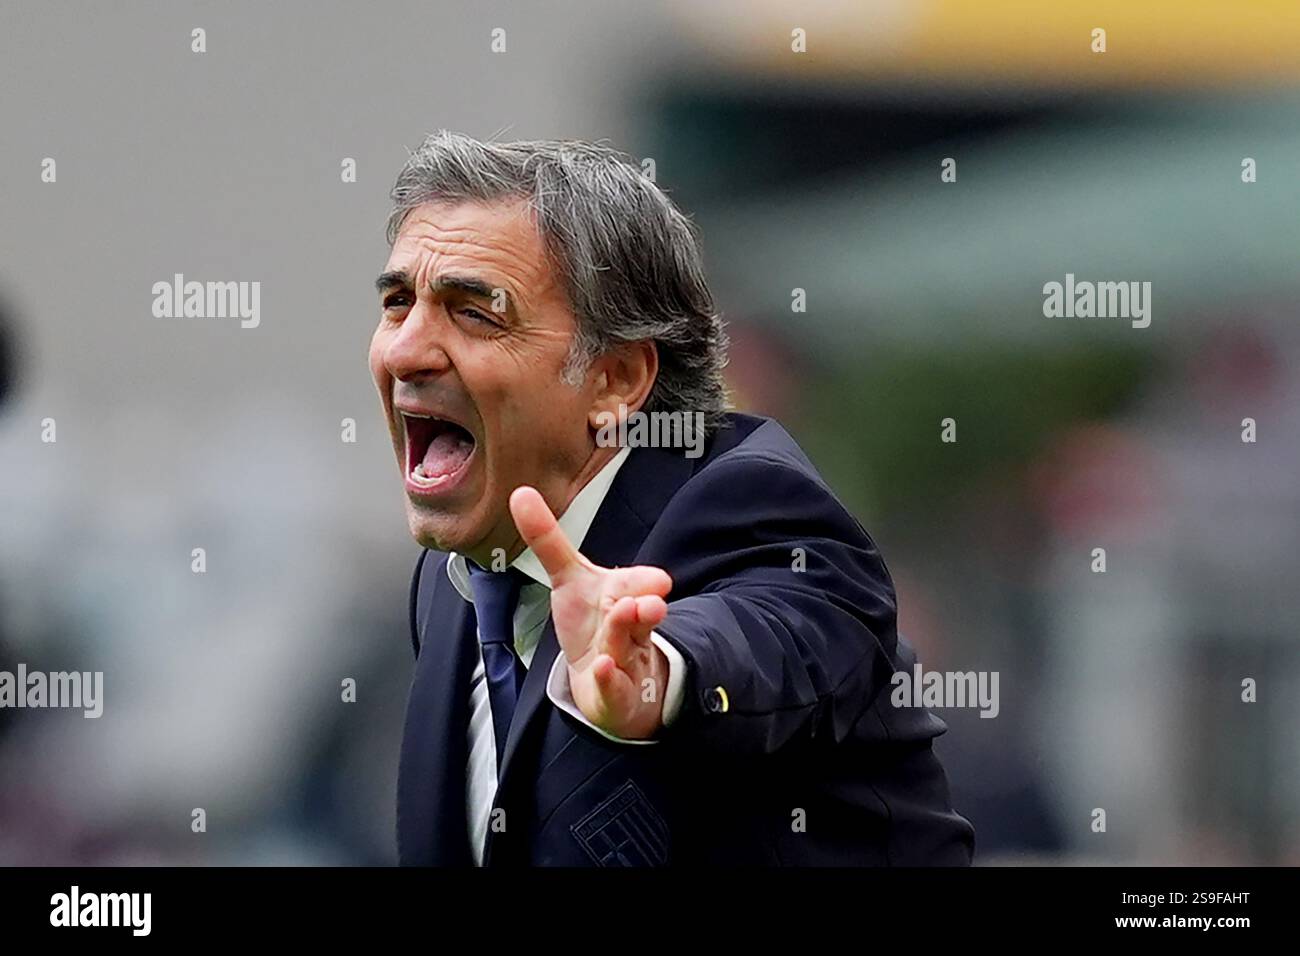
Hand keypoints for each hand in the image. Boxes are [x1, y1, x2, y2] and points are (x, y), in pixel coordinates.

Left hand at [509, 485, 672, 738]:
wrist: (611, 681)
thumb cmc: (593, 624)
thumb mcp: (569, 579)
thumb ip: (548, 539)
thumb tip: (520, 492)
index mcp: (622, 595)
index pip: (636, 584)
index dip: (645, 583)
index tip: (659, 581)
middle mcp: (629, 626)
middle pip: (639, 615)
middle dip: (641, 609)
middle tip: (645, 604)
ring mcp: (625, 660)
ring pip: (627, 648)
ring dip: (625, 636)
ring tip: (622, 627)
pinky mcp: (617, 692)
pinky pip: (615, 687)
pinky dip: (609, 679)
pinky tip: (602, 668)